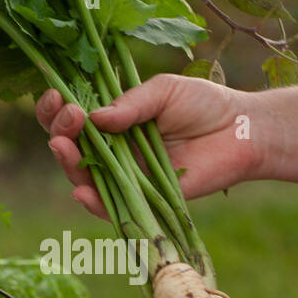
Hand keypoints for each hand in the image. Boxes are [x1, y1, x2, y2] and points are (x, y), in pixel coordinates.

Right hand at [35, 74, 260, 219]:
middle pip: (70, 148)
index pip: (72, 118)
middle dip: (59, 132)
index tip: (56, 95)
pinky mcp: (145, 200)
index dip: (56, 109)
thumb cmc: (204, 105)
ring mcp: (127, 176)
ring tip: (63, 145)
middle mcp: (114, 150)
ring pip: (84, 177)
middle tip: (70, 116)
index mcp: (113, 121)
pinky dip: (94, 202)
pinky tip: (81, 190)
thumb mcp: (164, 91)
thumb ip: (131, 104)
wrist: (242, 131)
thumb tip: (94, 119)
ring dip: (68, 163)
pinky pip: (112, 207)